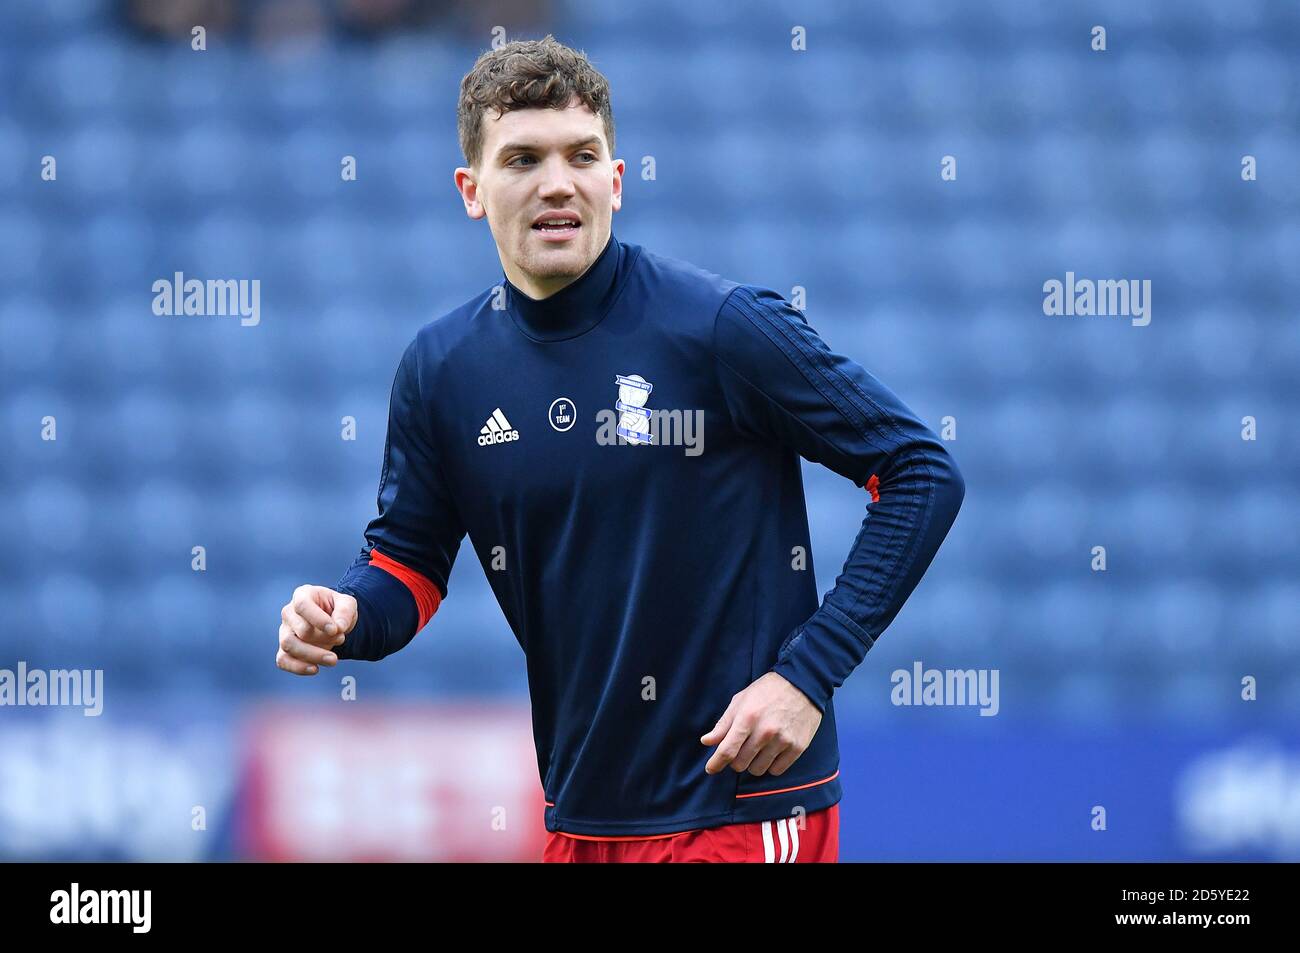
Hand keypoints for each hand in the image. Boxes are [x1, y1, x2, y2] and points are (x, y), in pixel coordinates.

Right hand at [276, 585, 356, 675]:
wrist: (332, 622)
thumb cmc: (336, 609)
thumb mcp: (347, 603)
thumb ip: (345, 612)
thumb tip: (339, 627)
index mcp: (302, 595)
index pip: (302, 605)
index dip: (318, 619)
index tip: (335, 630)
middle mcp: (288, 613)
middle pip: (301, 630)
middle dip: (324, 638)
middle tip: (341, 639)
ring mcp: (284, 632)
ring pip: (289, 646)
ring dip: (313, 655)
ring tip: (333, 659)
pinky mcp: (284, 649)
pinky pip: (283, 661)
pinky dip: (298, 667)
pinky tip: (315, 669)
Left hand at [700, 672, 822, 776]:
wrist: (803, 683)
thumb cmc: (768, 691)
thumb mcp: (741, 700)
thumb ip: (723, 723)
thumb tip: (706, 741)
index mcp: (747, 717)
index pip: (727, 750)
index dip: (716, 763)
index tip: (710, 769)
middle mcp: (765, 731)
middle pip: (740, 764)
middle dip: (735, 760)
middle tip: (740, 749)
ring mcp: (782, 741)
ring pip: (758, 770)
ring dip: (753, 763)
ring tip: (758, 748)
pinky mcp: (797, 747)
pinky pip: (776, 770)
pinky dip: (771, 765)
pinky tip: (772, 752)